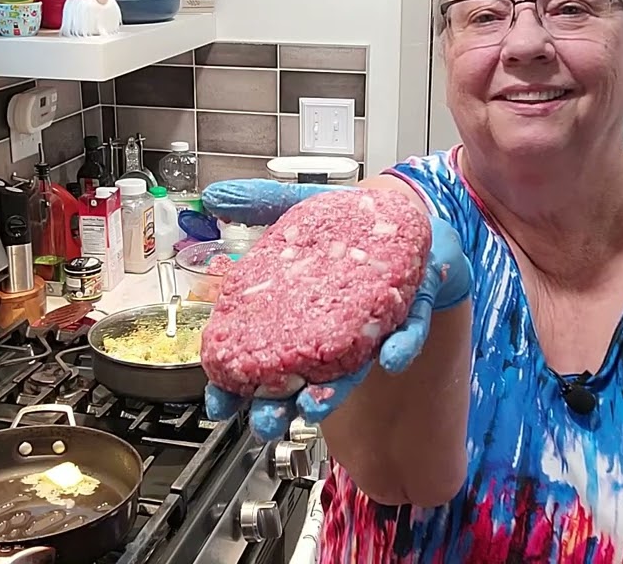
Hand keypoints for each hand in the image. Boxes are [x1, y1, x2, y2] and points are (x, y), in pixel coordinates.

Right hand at [201, 179, 471, 439]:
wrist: (407, 211)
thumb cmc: (350, 221)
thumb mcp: (300, 208)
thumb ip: (261, 203)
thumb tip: (215, 198)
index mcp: (295, 313)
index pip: (256, 358)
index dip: (234, 386)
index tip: (218, 407)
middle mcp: (329, 331)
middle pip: (297, 380)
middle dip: (279, 407)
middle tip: (265, 423)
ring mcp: (367, 327)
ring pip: (347, 371)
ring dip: (331, 393)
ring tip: (313, 408)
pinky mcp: (407, 311)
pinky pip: (405, 334)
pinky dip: (399, 346)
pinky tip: (392, 359)